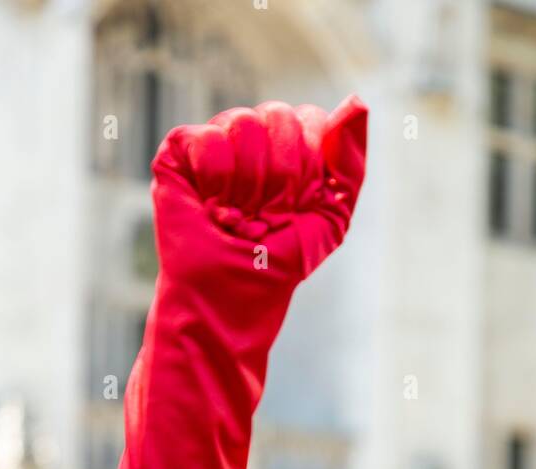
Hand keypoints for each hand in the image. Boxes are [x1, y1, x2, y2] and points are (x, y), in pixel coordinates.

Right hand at [150, 96, 367, 288]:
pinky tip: (211, 207)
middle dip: (280, 177)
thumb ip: (350, 164)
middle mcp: (251, 136)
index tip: (296, 207)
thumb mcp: (331, 219)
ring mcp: (213, 140)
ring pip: (242, 123)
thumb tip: (357, 103)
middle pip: (278, 115)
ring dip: (247, 185)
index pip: (310, 119)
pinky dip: (215, 181)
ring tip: (237, 217)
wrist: (231, 298)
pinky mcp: (178, 153)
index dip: (308, 167)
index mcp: (289, 145)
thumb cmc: (277, 264)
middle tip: (265, 215)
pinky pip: (207, 139)